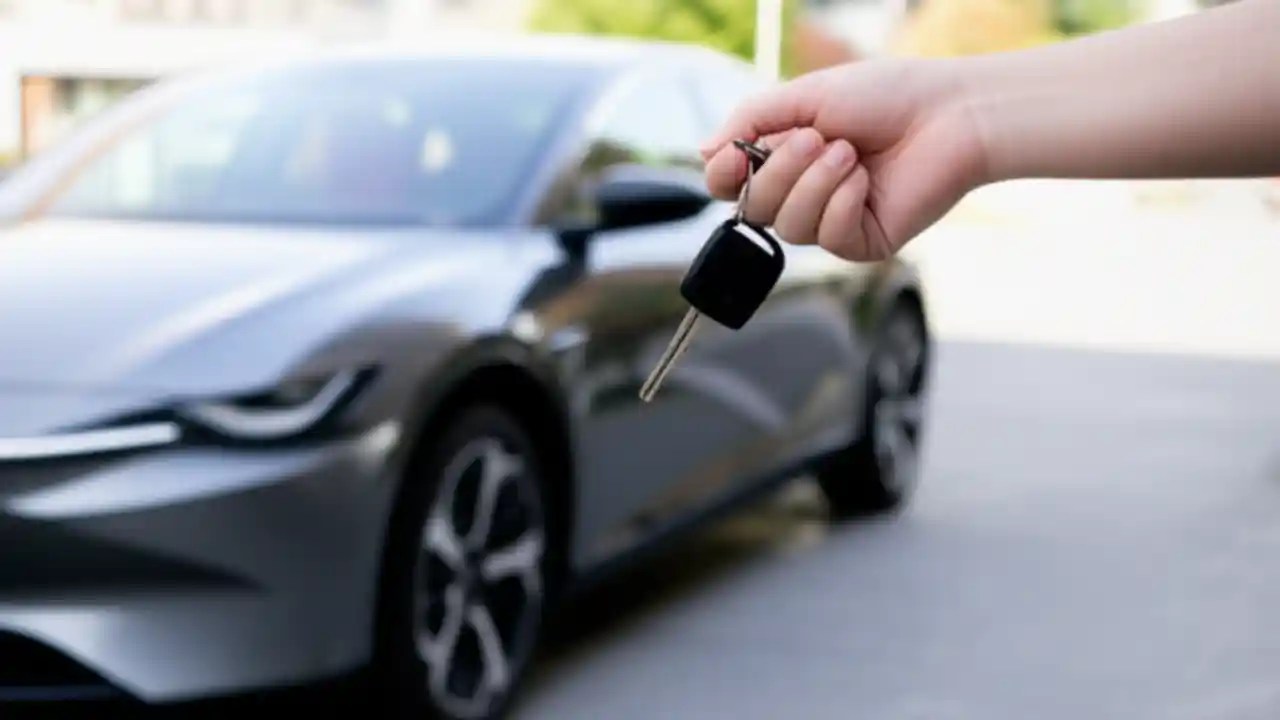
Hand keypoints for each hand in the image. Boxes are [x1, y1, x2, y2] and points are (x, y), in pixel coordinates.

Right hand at [701, 58, 988, 261]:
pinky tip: (866, 180)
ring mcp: (831, 221)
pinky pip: (826, 237)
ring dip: (816, 184)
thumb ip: (751, 121)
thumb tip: (703, 153)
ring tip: (850, 154)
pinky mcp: (861, 242)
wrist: (949, 115)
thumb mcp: (805, 97)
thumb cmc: (886, 97)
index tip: (733, 156)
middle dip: (781, 172)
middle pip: (754, 209)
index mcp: (785, 156)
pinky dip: (841, 203)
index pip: (731, 184)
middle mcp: (803, 192)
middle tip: (819, 139)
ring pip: (788, 227)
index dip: (724, 177)